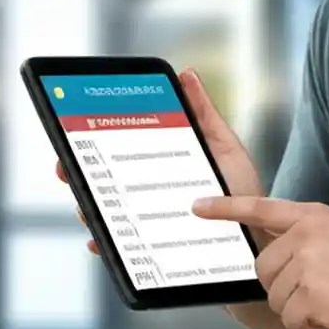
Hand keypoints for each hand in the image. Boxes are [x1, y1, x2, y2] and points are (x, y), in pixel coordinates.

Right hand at [56, 68, 266, 253]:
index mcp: (156, 168)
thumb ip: (204, 114)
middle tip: (67, 167)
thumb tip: (186, 75)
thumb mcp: (225, 148)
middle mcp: (144, 196)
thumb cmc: (242, 193)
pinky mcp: (152, 254)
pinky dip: (105, 245)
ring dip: (87, 209)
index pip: (115, 153)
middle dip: (75, 174)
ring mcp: (146, 225)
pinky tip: (100, 240)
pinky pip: (121, 251)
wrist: (261, 236)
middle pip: (98, 184)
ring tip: (86, 206)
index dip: (88, 142)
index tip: (74, 130)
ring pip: (103, 216)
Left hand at [193, 197, 328, 328]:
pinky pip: (291, 318)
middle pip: (264, 269)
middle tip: (322, 290)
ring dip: (299, 308)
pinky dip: (309, 325)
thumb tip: (284, 249)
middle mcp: (306, 236)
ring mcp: (308, 264)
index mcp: (314, 217)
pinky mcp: (312, 295)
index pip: (261, 209)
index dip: (226, 209)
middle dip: (284, 287)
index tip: (198, 207)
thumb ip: (312, 236)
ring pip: (276, 297)